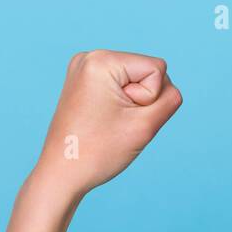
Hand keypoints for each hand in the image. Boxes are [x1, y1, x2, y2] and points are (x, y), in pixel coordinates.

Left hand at [30, 49, 181, 199]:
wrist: (61, 175)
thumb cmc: (98, 153)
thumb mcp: (145, 126)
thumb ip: (170, 99)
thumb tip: (168, 86)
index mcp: (102, 60)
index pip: (157, 69)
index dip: (149, 99)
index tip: (122, 119)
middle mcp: (89, 57)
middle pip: (145, 72)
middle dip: (139, 101)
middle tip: (114, 124)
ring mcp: (82, 69)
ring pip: (134, 81)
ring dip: (130, 105)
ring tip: (107, 124)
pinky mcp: (82, 82)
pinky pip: (118, 87)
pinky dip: (118, 106)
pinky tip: (102, 121)